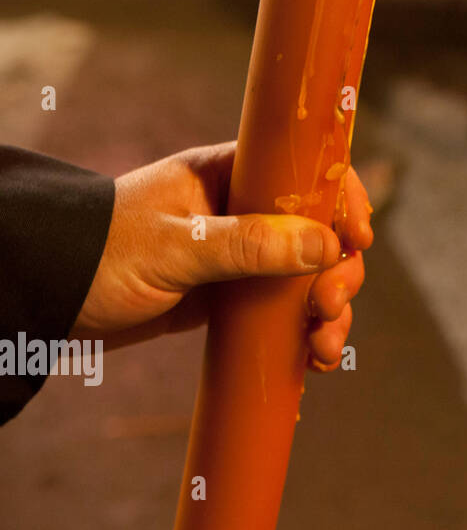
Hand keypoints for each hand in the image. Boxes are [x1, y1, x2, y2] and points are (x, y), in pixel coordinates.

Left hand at [74, 142, 372, 371]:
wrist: (46, 298)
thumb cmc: (100, 255)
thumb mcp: (177, 248)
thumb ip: (252, 243)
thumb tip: (328, 245)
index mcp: (231, 176)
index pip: (307, 171)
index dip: (343, 199)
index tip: (357, 238)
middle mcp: (244, 211)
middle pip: (321, 233)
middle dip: (339, 273)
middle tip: (328, 307)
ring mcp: (240, 256)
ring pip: (310, 277)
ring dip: (328, 311)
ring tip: (323, 349)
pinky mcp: (230, 297)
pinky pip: (283, 309)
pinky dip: (304, 333)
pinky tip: (311, 358)